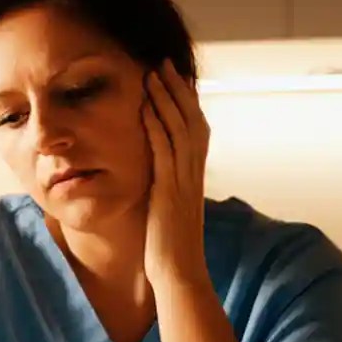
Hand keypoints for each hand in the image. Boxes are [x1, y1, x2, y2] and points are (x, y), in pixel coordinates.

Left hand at [141, 58, 210, 291]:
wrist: (180, 276)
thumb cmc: (171, 252)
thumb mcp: (170, 214)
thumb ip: (167, 192)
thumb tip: (159, 180)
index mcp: (194, 179)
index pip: (195, 131)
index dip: (186, 103)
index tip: (173, 80)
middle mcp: (194, 176)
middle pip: (191, 121)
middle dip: (177, 90)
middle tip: (164, 65)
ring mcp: (184, 183)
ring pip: (180, 131)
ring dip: (166, 100)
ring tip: (153, 75)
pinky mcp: (169, 193)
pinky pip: (165, 153)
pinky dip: (157, 129)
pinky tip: (146, 111)